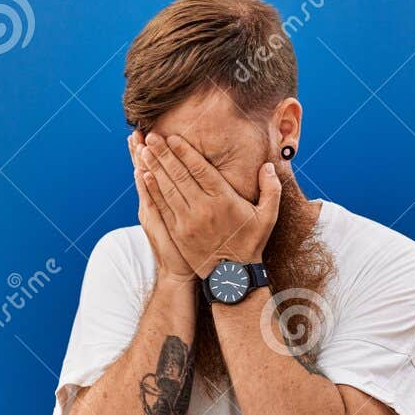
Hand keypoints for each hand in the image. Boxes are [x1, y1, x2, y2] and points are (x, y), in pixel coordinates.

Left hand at [138, 132, 279, 277]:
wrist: (232, 278)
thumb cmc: (251, 244)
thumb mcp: (268, 216)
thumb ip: (271, 189)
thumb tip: (268, 166)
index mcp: (224, 200)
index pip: (200, 170)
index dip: (184, 152)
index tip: (172, 137)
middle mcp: (203, 208)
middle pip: (179, 175)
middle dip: (163, 154)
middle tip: (151, 136)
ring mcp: (187, 221)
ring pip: (167, 188)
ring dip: (154, 167)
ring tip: (144, 150)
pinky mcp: (177, 232)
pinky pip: (161, 206)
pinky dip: (152, 189)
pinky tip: (143, 176)